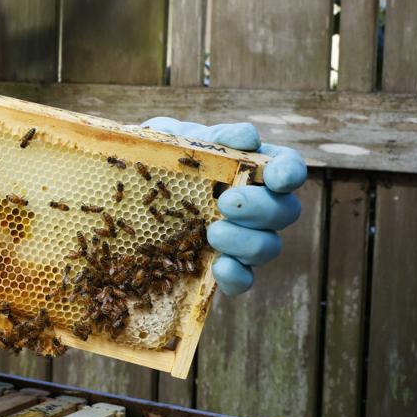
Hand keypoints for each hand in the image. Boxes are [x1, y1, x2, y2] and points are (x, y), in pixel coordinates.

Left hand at [141, 118, 307, 296]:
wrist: (127, 188)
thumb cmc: (159, 156)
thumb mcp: (175, 138)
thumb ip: (213, 138)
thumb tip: (249, 139)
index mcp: (251, 167)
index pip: (287, 167)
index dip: (289, 172)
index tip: (276, 177)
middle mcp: (256, 205)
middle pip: (284, 211)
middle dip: (261, 208)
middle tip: (227, 203)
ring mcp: (241, 238)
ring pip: (268, 246)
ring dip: (247, 242)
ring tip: (215, 233)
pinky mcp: (221, 266)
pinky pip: (242, 279)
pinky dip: (236, 276)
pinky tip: (219, 268)